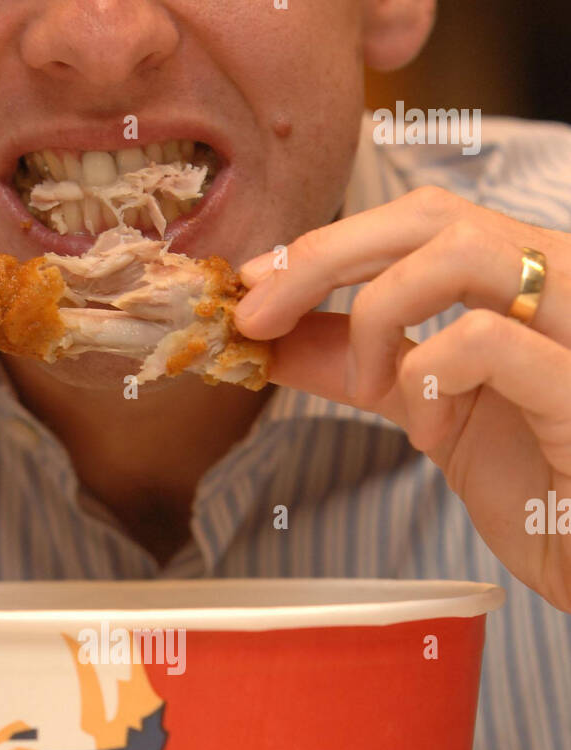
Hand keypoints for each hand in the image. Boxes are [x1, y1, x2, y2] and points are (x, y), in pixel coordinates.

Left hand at [234, 186, 570, 611]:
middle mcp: (560, 281)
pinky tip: (428, 434)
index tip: (253, 289)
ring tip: (365, 385)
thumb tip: (281, 339)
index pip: (421, 221)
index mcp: (527, 281)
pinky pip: (485, 341)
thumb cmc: (544, 489)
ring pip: (460, 252)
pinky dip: (428, 380)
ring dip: (376, 315)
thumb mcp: (436, 417)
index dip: (329, 245)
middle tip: (257, 314)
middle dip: (324, 256)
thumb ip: (367, 371)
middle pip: (432, 216)